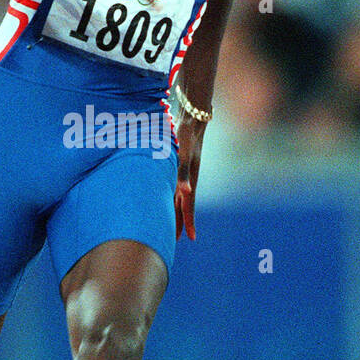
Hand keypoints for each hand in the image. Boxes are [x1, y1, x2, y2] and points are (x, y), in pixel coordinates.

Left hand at [174, 114, 205, 240]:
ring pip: (178, 198)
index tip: (191, 238)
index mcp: (190, 180)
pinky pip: (175, 187)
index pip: (188, 206)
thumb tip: (185, 192)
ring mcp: (184, 173)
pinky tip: (166, 198)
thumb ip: (183, 173)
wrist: (193, 118)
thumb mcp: (184, 154)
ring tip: (170, 225)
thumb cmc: (186, 135)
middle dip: (179, 223)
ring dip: (175, 211)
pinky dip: (171, 197)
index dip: (188, 222)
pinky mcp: (179, 165)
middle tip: (174, 240)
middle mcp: (188, 179)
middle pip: (182, 206)